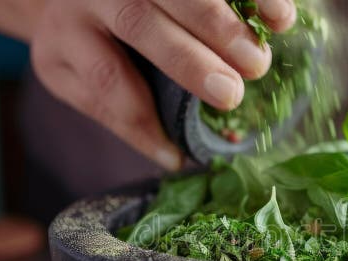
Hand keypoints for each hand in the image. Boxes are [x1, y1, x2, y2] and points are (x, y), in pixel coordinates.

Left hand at [30, 0, 295, 169]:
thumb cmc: (79, 35)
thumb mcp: (74, 73)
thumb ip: (117, 112)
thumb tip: (173, 156)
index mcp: (69, 30)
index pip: (105, 76)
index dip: (142, 120)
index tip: (178, 153)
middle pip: (138, 19)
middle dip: (189, 59)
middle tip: (231, 93)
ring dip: (223, 23)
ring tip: (258, 58)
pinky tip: (279, 17)